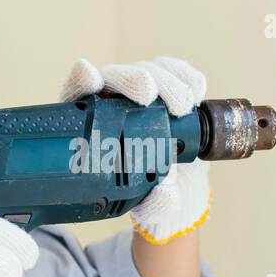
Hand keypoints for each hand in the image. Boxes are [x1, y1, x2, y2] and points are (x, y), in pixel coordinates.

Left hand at [60, 56, 211, 243]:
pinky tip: (195, 88)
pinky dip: (184, 75)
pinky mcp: (167, 86)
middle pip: (115, 77)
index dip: (82, 81)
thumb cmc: (154, 193)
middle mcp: (114, 103)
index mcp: (93, 128)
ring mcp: (140, 93)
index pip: (80, 94)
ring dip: (165, 80)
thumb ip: (156, 205)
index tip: (92, 81)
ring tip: (182, 105)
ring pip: (146, 70)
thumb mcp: (153, 206)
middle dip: (132, 80)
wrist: (181, 187)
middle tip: (149, 96)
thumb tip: (165, 193)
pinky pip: (173, 71)